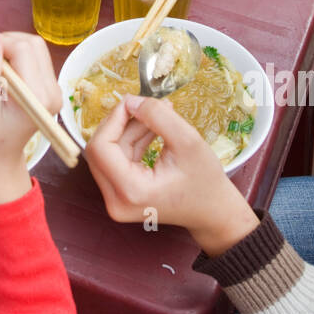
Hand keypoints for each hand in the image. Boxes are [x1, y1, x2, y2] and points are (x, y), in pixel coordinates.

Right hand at [0, 27, 59, 203]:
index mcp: (38, 95)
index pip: (22, 49)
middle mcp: (52, 90)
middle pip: (30, 44)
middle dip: (0, 42)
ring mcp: (52, 90)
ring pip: (31, 49)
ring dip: (3, 49)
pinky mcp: (46, 89)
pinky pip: (31, 61)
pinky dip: (9, 58)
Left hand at [85, 95, 258, 255]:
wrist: (213, 212)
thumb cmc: (205, 182)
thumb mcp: (188, 141)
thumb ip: (157, 116)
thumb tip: (130, 101)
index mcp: (130, 191)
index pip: (100, 147)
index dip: (113, 119)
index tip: (133, 102)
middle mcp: (116, 201)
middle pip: (100, 149)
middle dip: (121, 123)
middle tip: (146, 106)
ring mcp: (116, 201)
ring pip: (108, 152)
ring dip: (129, 130)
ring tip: (158, 116)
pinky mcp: (120, 195)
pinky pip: (117, 160)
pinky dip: (131, 142)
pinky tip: (152, 130)